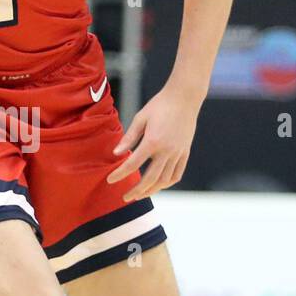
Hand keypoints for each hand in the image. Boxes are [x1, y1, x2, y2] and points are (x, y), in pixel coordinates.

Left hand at [106, 82, 198, 200]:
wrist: (184, 98)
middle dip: (136, 191)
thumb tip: (116, 154)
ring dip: (151, 190)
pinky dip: (166, 183)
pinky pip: (177, 174)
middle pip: (150, 179)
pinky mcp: (185, 152)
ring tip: (140, 195)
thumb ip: (129, 137)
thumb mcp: (140, 118)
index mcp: (153, 141)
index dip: (120, 174)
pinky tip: (158, 186)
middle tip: (125, 197)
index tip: (110, 180)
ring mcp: (178, 153)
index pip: (133, 164)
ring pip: (164, 180)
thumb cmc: (159, 105)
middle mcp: (167, 150)